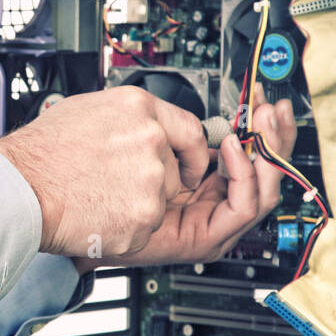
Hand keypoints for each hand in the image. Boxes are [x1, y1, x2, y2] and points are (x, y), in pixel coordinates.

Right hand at [0, 85, 209, 261]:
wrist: (18, 190)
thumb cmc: (40, 154)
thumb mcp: (86, 110)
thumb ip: (128, 118)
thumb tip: (147, 124)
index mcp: (139, 110)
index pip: (191, 130)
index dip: (192, 152)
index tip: (190, 163)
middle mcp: (150, 141)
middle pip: (172, 170)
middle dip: (151, 182)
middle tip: (115, 184)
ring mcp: (149, 181)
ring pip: (158, 201)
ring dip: (136, 204)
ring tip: (98, 196)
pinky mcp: (142, 218)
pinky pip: (145, 227)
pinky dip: (124, 227)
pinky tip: (97, 213)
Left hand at [92, 82, 297, 269]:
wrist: (58, 204)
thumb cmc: (87, 175)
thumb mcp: (140, 138)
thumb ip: (173, 132)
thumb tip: (197, 115)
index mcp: (198, 181)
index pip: (247, 157)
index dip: (262, 127)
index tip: (261, 98)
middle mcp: (208, 205)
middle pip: (264, 175)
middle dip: (277, 137)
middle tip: (273, 108)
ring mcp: (209, 224)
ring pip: (263, 192)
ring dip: (269, 154)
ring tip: (260, 124)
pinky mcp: (203, 238)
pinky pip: (243, 206)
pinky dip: (244, 176)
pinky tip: (230, 149)